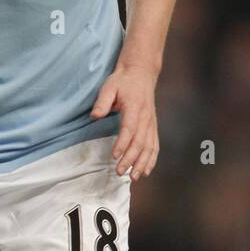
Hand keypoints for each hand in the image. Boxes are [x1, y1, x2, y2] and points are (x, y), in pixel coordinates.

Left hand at [90, 64, 158, 179]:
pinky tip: (146, 171)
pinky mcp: (153, 126)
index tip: (114, 156)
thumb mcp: (109, 86)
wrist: (141, 73)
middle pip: (140, 142)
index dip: (122, 143)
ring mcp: (151, 122)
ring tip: (134, 177)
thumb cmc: (123, 81)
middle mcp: (146, 117)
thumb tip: (95, 116)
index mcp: (134, 107)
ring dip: (143, 163)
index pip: (129, 128)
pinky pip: (155, 145)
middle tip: (120, 172)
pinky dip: (151, 159)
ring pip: (149, 146)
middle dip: (131, 159)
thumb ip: (102, 102)